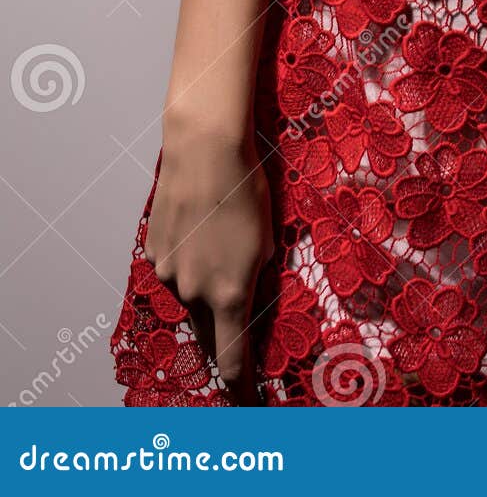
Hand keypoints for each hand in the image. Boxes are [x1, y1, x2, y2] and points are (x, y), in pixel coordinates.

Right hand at [142, 127, 274, 405]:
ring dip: (201, 285)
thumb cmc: (246, 191)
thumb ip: (257, 276)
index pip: (231, 358)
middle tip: (233, 315)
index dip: (238, 382)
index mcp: (230, 294)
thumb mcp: (267, 240)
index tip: (244, 398)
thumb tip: (248, 294)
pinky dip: (185, 261)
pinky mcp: (153, 252)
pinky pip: (173, 270)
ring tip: (217, 243)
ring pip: (188, 295)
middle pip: (207, 331)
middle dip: (220, 332)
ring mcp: (170, 273)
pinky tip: (197, 230)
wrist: (205, 153)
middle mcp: (195, 292)